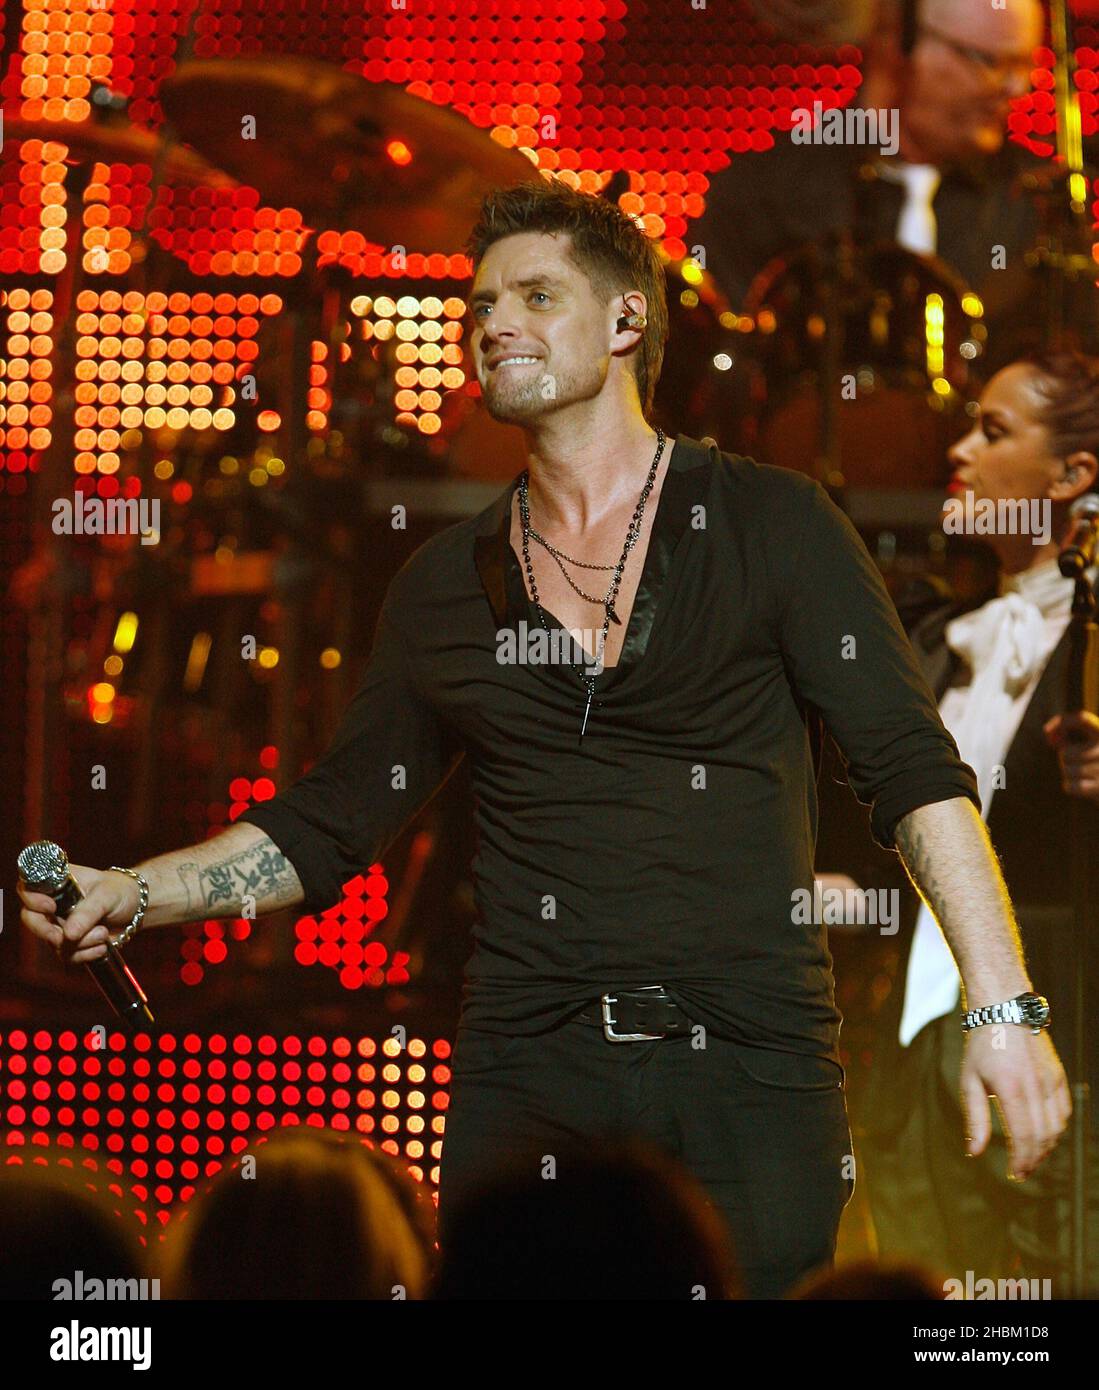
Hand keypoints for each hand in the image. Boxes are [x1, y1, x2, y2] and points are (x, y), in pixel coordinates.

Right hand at [18, 865, 142, 966]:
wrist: (135, 908)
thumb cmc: (119, 891)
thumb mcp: (107, 895)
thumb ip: (88, 911)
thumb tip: (68, 934)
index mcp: (58, 883)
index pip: (28, 888)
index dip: (32, 900)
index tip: (50, 907)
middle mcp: (53, 904)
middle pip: (31, 919)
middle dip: (46, 931)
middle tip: (64, 936)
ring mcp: (59, 924)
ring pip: (53, 942)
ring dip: (80, 944)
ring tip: (103, 933)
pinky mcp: (70, 942)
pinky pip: (67, 955)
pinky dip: (85, 954)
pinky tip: (102, 947)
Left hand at [960, 1025, 1071, 1179]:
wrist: (1004, 1010)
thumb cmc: (982, 1046)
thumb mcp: (970, 1080)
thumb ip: (975, 1118)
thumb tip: (974, 1152)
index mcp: (1011, 1088)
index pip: (1024, 1136)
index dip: (1022, 1160)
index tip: (1015, 1174)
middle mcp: (1035, 1086)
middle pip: (1043, 1136)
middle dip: (1033, 1159)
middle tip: (1021, 1171)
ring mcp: (1050, 1080)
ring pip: (1057, 1126)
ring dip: (1046, 1147)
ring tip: (1030, 1157)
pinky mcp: (1058, 1076)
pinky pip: (1064, 1111)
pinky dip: (1057, 1129)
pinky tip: (1044, 1136)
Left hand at [1043, 711, 1098, 802]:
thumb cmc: (1097, 768)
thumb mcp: (1090, 748)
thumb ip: (1069, 738)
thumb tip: (1048, 731)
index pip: (1083, 719)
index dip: (1063, 721)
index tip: (1047, 730)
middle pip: (1066, 753)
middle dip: (1067, 761)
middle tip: (1081, 765)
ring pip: (1067, 770)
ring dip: (1071, 775)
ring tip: (1088, 778)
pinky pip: (1070, 786)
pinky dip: (1073, 788)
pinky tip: (1087, 789)